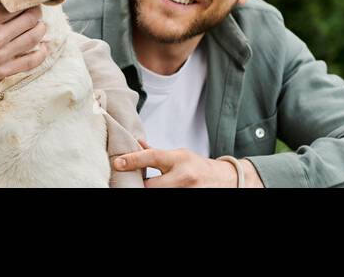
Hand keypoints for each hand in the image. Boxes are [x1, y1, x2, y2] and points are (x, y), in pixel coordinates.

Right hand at [0, 0, 48, 102]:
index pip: (15, 4)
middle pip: (29, 19)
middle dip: (35, 11)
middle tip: (33, 7)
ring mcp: (2, 57)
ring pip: (33, 38)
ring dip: (40, 28)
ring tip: (38, 23)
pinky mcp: (2, 72)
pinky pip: (30, 63)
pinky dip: (40, 54)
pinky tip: (42, 47)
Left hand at [113, 139, 262, 187]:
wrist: (225, 180)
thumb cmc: (198, 166)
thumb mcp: (178, 154)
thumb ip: (157, 152)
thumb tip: (136, 143)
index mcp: (179, 159)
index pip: (152, 157)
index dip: (133, 160)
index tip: (118, 163)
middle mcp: (183, 176)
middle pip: (151, 185)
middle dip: (140, 185)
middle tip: (133, 181)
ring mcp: (187, 191)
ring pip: (158, 194)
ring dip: (152, 190)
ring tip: (155, 184)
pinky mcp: (189, 199)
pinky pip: (167, 198)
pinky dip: (162, 192)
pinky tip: (162, 188)